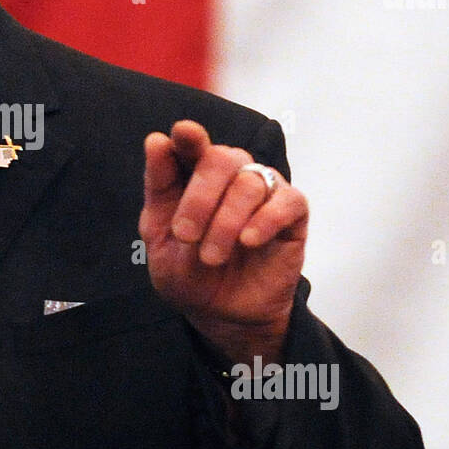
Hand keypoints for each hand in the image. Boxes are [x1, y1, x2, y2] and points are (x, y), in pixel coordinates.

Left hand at [139, 121, 307, 364]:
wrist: (219, 315)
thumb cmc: (187, 271)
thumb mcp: (158, 236)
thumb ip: (159, 188)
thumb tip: (156, 140)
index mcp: (193, 174)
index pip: (191, 144)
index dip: (188, 137)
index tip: (183, 133)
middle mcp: (230, 175)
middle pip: (222, 158)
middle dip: (199, 197)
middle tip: (184, 235)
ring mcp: (263, 191)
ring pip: (249, 183)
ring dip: (225, 222)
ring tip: (211, 257)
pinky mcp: (292, 214)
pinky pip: (287, 201)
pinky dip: (265, 220)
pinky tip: (248, 242)